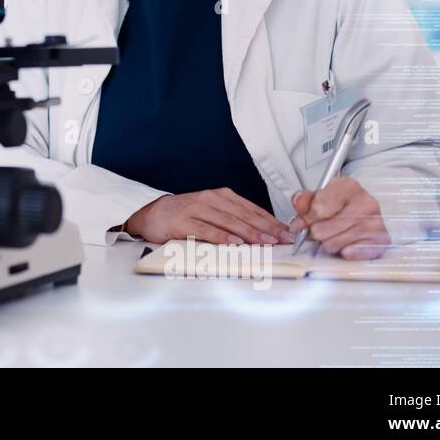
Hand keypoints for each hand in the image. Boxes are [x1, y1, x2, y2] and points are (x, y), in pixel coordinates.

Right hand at [124, 187, 293, 245]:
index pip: (252, 209)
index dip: (271, 221)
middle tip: (283, 239)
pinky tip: (235, 244)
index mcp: (222, 196)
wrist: (152, 214)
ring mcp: (197, 208)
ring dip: (249, 233)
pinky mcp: (183, 221)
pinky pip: (206, 230)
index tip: (287, 232)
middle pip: (243, 214)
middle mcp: (211, 199)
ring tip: (265, 242)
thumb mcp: (212, 212)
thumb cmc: (186, 216)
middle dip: (266, 228)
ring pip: (228, 221)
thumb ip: (233, 219)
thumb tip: (263, 234)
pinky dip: (222, 237)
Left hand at [289, 175, 390, 259]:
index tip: (305, 220)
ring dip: (329, 243)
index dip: (307, 218)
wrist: (361, 214)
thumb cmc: (337, 206)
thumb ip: (303, 200)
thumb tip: (299, 203)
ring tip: (334, 235)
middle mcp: (366, 201)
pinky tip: (346, 243)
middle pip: (322, 229)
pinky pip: (350, 253)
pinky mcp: (381, 240)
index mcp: (348, 186)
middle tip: (320, 229)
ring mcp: (375, 221)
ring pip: (332, 244)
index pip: (318, 208)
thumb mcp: (316, 198)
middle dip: (316, 232)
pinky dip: (344, 251)